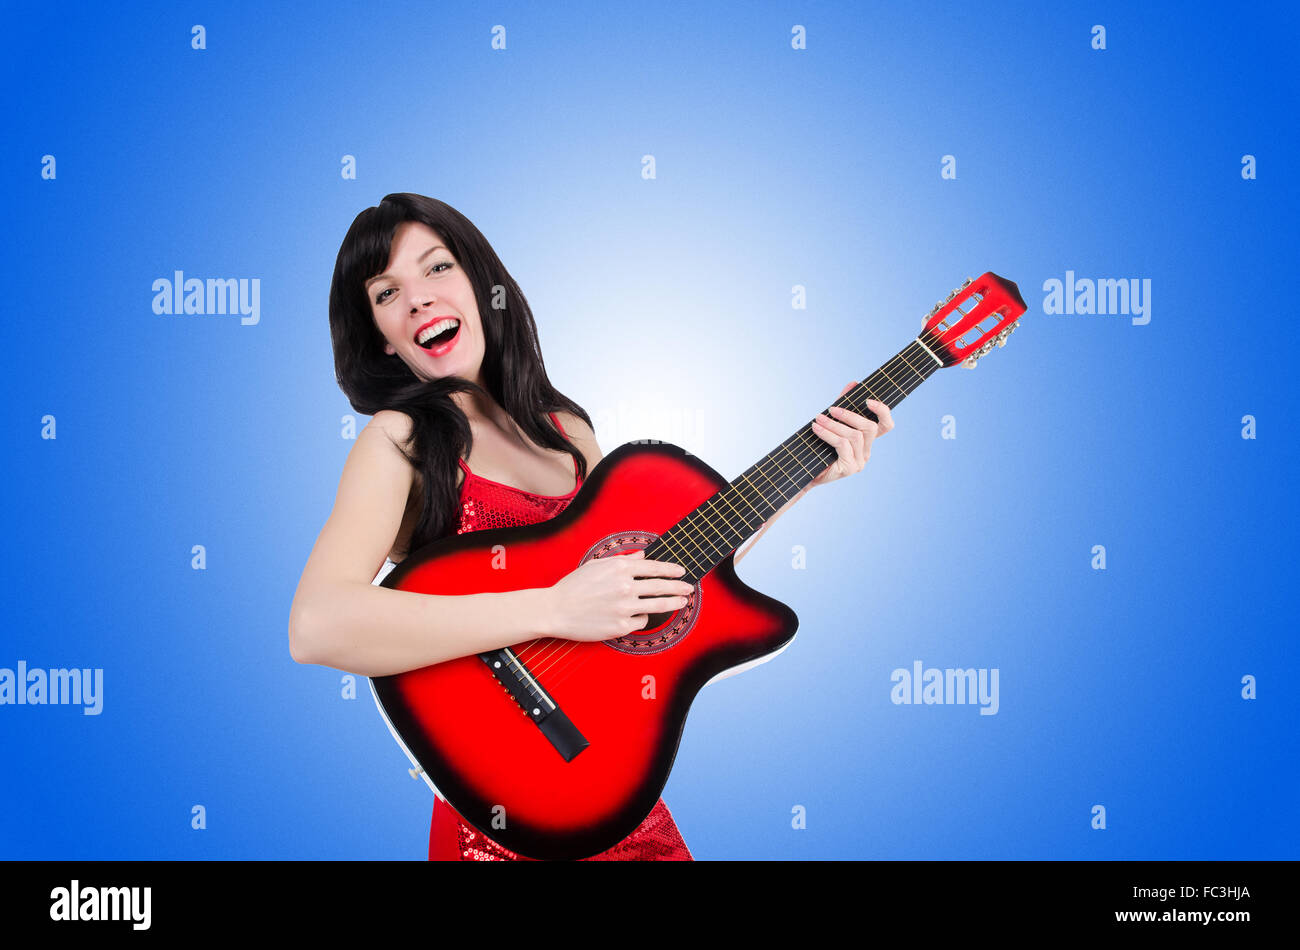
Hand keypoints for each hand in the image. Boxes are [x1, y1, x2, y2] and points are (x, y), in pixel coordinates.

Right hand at [546, 549, 693, 641]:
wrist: (556, 610)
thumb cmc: (574, 587)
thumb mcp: (596, 565)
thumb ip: (622, 560)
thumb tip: (642, 555)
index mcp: (619, 569)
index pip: (653, 567)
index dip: (671, 569)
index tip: (681, 571)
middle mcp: (625, 587)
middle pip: (661, 586)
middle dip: (679, 586)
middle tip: (689, 587)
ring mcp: (624, 608)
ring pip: (657, 605)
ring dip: (673, 603)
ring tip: (682, 602)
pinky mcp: (620, 626)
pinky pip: (641, 622)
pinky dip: (642, 619)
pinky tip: (639, 616)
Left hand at [808, 381, 894, 488]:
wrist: (803, 470)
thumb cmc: (818, 446)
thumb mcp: (832, 423)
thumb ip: (843, 405)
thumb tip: (853, 383)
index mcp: (866, 441)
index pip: (886, 425)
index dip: (882, 411)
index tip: (867, 400)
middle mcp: (867, 451)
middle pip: (869, 428)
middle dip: (849, 415)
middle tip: (831, 409)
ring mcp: (860, 461)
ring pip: (854, 436)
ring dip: (834, 424)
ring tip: (818, 419)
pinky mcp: (850, 468)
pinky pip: (842, 445)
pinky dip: (828, 434)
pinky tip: (816, 429)